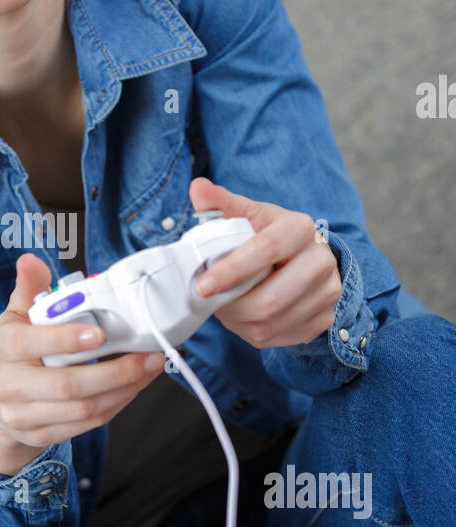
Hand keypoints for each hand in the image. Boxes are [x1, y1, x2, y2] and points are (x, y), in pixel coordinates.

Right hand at [0, 252, 164, 474]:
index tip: (99, 333)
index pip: (30, 343)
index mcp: (3, 347)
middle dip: (114, 372)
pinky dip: (115, 406)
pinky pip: (86, 425)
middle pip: (66, 385)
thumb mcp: (15, 317)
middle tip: (148, 355)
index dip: (65, 339)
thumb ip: (29, 289)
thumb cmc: (14, 353)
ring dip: (123, 390)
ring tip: (148, 369)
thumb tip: (30, 261)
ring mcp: (23, 415)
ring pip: (82, 409)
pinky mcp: (41, 435)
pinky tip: (132, 388)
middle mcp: (9, 384)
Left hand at [188, 177, 341, 349]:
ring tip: (227, 308)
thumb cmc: (270, 237)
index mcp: (300, 228)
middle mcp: (321, 260)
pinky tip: (245, 318)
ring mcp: (327, 292)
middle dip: (231, 306)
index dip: (231, 271)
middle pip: (269, 298)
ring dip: (238, 322)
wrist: (308, 260)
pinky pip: (278, 338)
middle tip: (212, 302)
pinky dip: (252, 332)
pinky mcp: (325, 319)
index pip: (264, 250)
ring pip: (270, 323)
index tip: (203, 286)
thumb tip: (197, 187)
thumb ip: (221, 204)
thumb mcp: (249, 216)